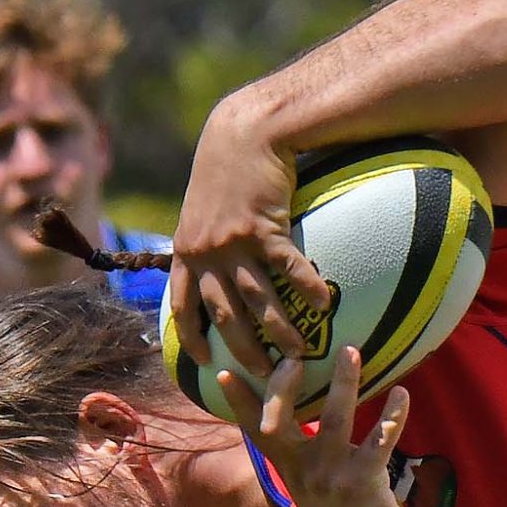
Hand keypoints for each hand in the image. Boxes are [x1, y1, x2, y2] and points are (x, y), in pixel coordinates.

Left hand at [169, 94, 331, 374]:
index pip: (182, 304)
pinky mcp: (262, 227)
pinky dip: (305, 289)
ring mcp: (232, 242)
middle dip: (241, 350)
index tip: (201, 362)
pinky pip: (286, 268)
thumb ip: (207, 237)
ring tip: (298, 355)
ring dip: (278, 331)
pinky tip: (323, 307)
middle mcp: (205, 252)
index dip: (190, 336)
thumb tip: (218, 261)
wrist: (243, 130)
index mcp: (187, 250)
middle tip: (263, 376)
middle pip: (223, 314)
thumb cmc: (228, 166)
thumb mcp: (205, 205)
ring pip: (256, 300)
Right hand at [218, 349, 410, 506]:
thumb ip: (307, 462)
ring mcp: (333, 476)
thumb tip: (310, 430)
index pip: (256, 431)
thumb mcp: (312, 493)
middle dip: (282, 386)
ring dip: (344, 381)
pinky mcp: (365, 481)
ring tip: (350, 351)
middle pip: (277, 422)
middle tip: (294, 355)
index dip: (238, 402)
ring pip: (335, 418)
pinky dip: (392, 414)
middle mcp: (305, 471)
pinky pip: (379, 440)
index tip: (222, 371)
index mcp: (291, 471)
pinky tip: (402, 393)